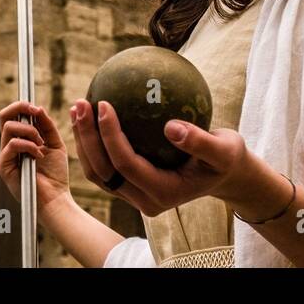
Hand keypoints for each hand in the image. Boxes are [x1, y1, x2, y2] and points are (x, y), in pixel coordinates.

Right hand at [0, 100, 72, 211]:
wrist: (56, 197)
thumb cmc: (56, 174)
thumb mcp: (54, 143)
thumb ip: (47, 125)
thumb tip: (37, 108)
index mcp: (20, 140)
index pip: (12, 116)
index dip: (21, 106)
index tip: (36, 107)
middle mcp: (9, 146)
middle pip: (3, 116)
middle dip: (20, 108)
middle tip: (34, 111)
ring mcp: (5, 156)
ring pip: (8, 128)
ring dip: (29, 131)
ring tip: (41, 143)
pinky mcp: (3, 166)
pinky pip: (12, 145)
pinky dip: (28, 146)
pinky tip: (39, 155)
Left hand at [70, 97, 250, 216]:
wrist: (225, 174)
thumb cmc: (226, 158)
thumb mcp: (224, 150)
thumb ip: (201, 142)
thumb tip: (171, 127)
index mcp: (164, 193)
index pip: (127, 164)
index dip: (110, 136)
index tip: (104, 103)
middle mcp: (146, 200)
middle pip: (105, 171)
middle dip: (87, 138)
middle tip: (80, 103)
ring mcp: (136, 197)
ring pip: (99, 173)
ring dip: (84, 142)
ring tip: (78, 107)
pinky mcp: (132, 187)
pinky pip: (105, 167)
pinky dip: (93, 143)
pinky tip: (90, 115)